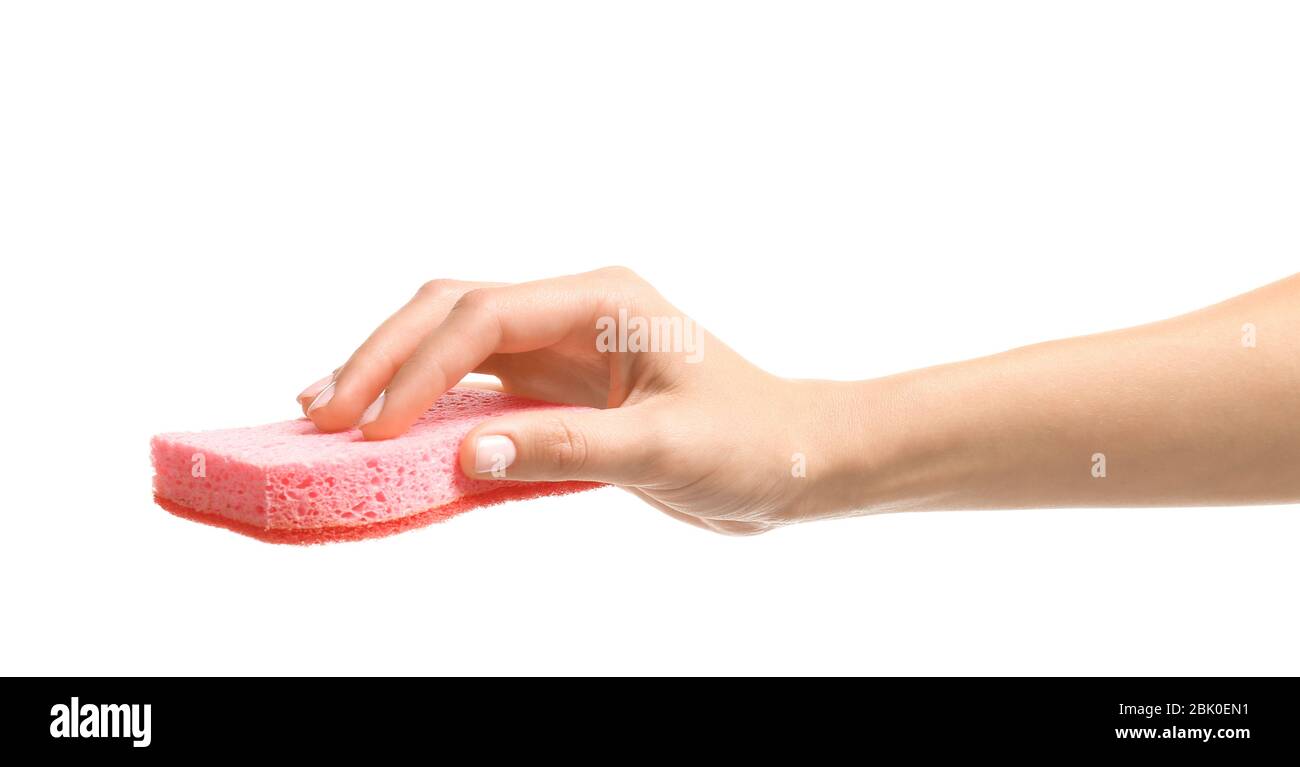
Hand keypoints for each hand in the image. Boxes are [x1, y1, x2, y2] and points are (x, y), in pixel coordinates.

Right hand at [296, 267, 827, 534]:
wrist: (789, 463)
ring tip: (327, 410)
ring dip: (392, 371)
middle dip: (383, 356)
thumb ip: (565, 449)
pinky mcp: (557, 388)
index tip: (374, 424)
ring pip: (453, 342)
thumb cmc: (748, 444)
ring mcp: (562, 348)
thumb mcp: (663, 450)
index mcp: (602, 301)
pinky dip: (426, 403)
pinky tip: (388, 428)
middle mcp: (574, 312)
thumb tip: (464, 453)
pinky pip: (475, 385)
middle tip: (321, 410)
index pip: (485, 317)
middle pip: (452, 312)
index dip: (419, 366)